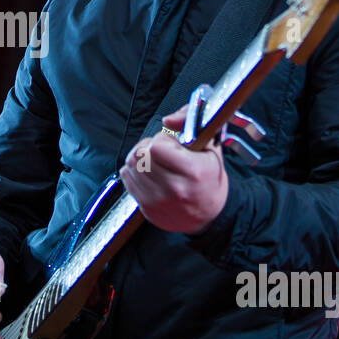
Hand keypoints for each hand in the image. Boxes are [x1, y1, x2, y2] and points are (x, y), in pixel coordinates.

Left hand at [118, 104, 229, 233]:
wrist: (210, 217)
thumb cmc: (210, 181)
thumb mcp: (212, 149)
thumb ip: (191, 123)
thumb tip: (168, 121)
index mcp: (193, 172)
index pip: (157, 146)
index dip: (162, 140)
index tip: (172, 145)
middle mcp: (174, 189)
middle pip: (140, 155)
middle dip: (149, 147)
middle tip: (162, 152)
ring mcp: (158, 200)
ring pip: (130, 165)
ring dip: (140, 158)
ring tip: (155, 162)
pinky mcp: (146, 208)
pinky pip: (126, 178)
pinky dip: (134, 171)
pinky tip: (149, 173)